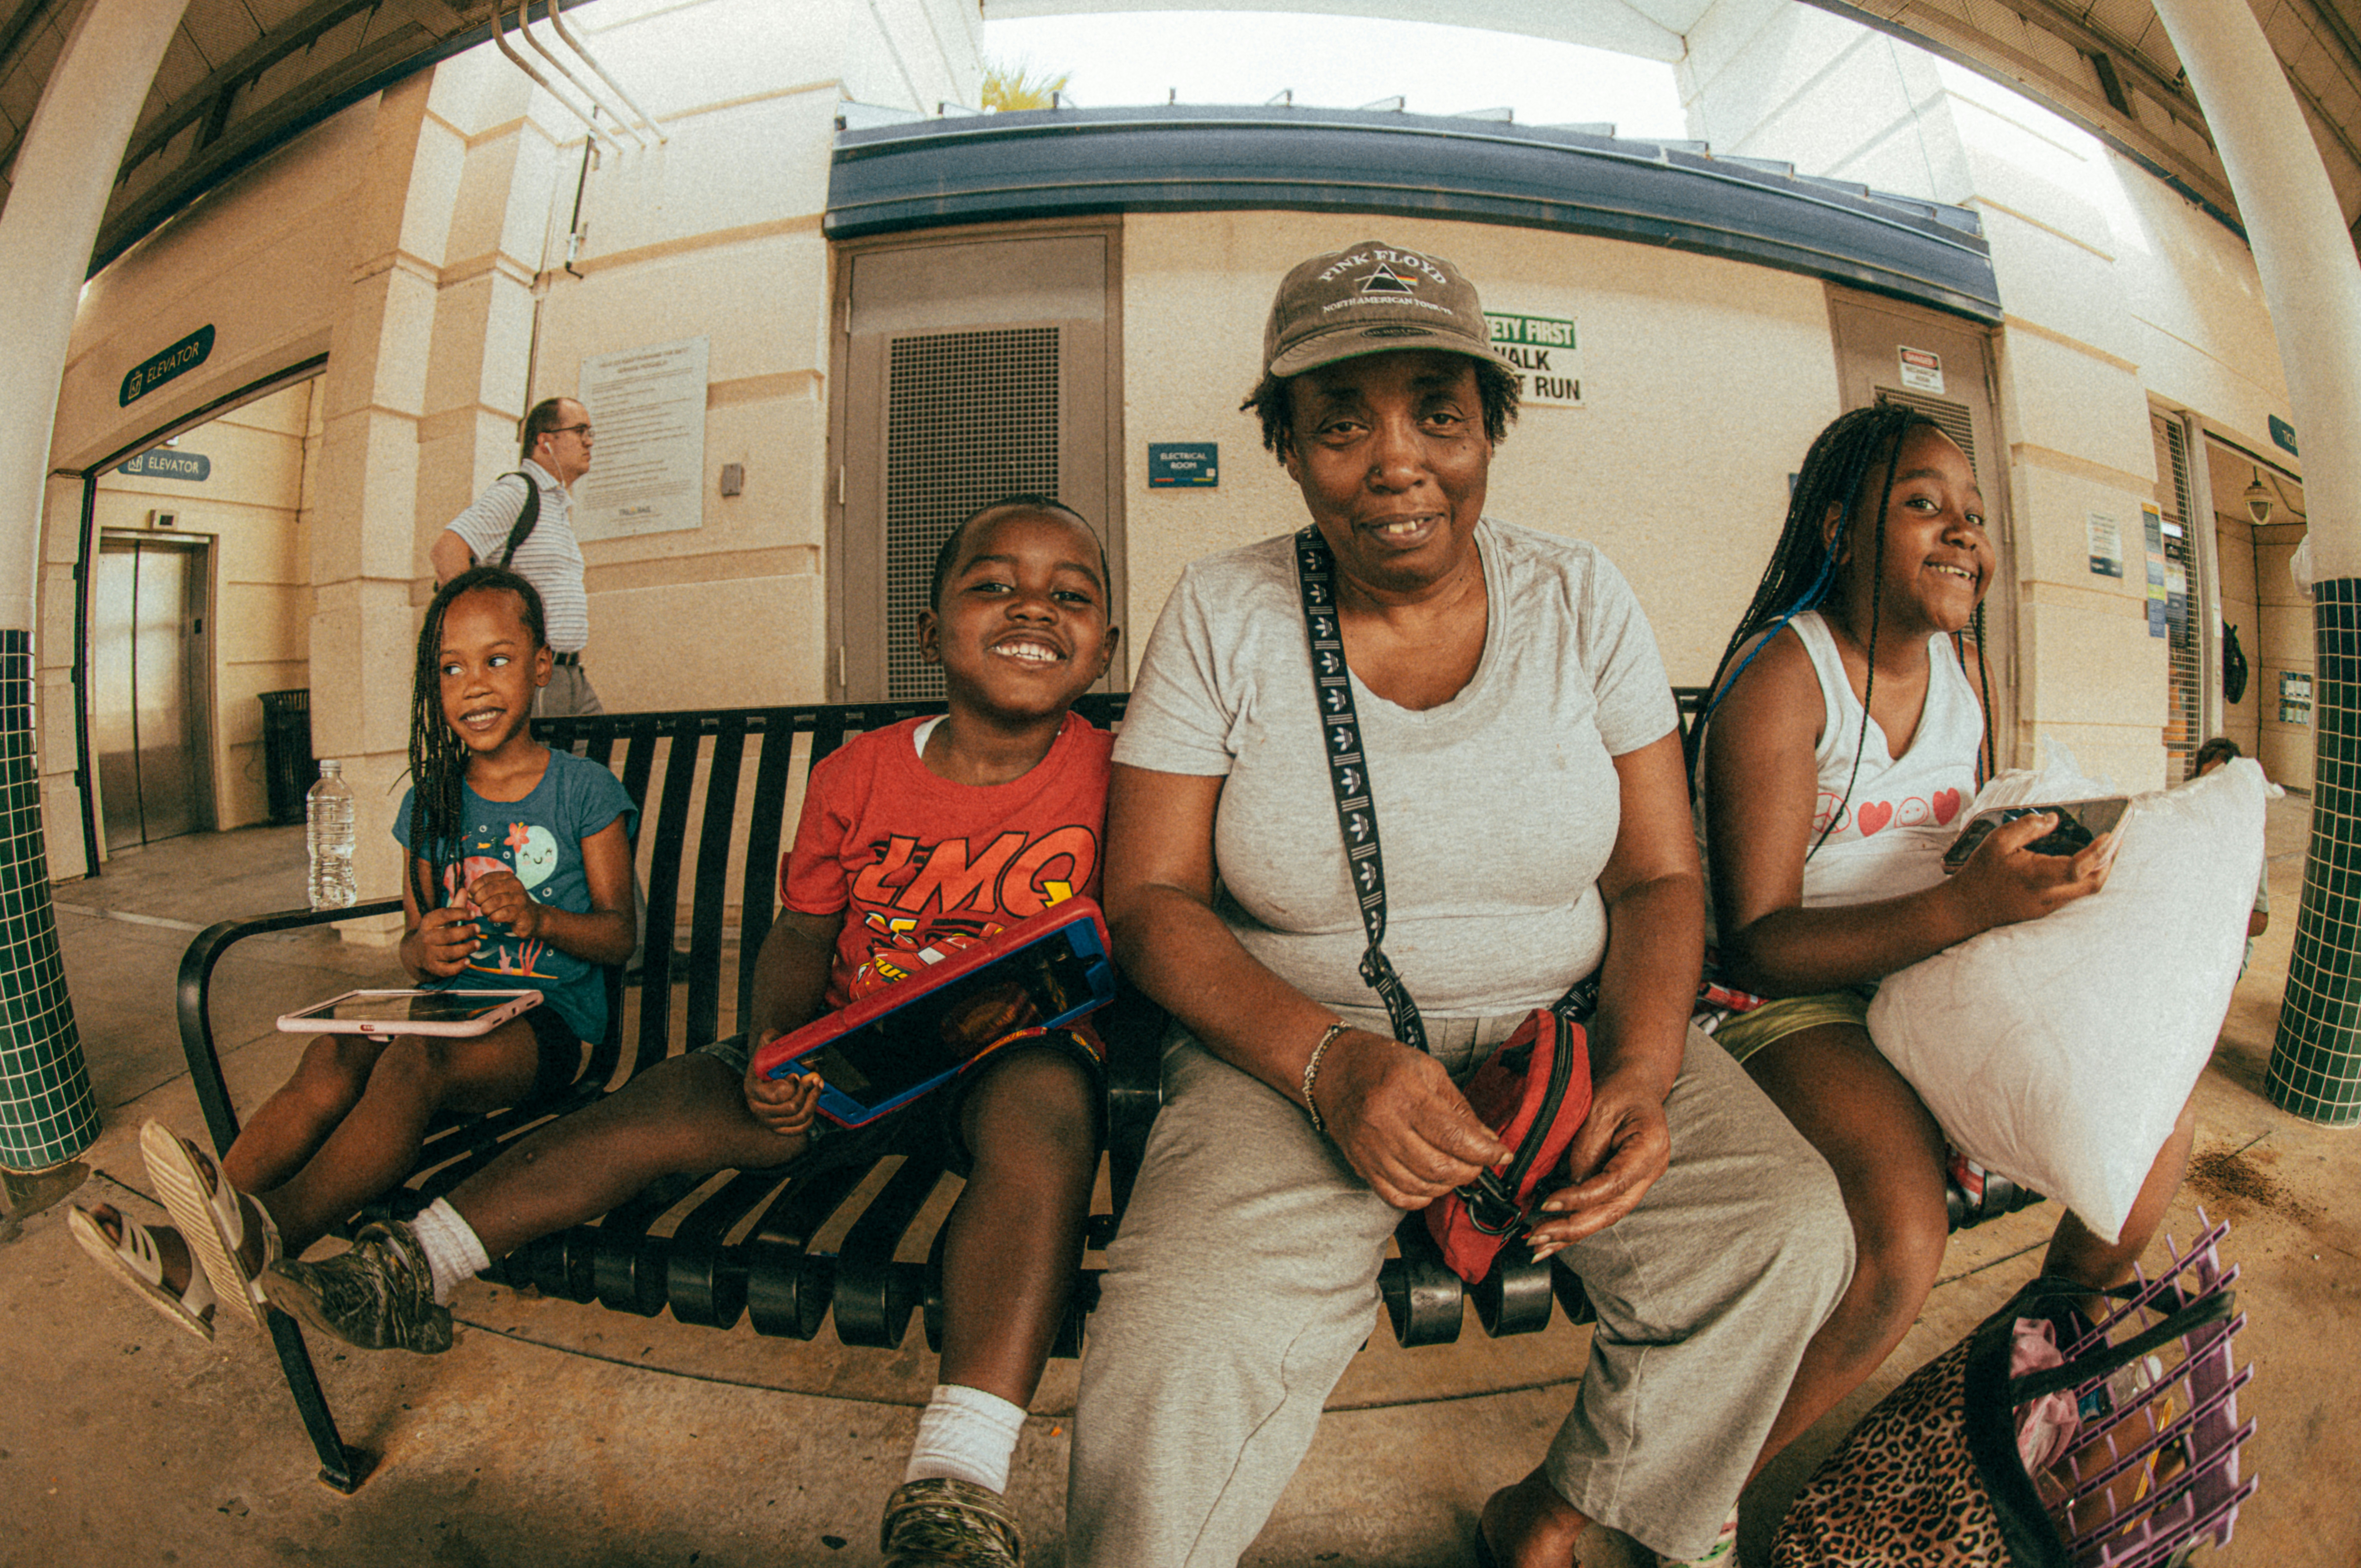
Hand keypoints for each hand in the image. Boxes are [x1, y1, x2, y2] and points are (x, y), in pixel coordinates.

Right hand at [413, 902, 480, 977]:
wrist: (415, 953)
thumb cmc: (435, 931)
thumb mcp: (442, 919)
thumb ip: (455, 906)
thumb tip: (464, 889)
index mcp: (428, 922)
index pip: (443, 915)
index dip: (458, 913)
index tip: (473, 913)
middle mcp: (426, 938)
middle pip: (447, 935)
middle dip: (464, 932)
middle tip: (478, 928)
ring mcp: (429, 954)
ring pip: (448, 952)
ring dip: (465, 949)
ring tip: (478, 943)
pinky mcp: (432, 968)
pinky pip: (446, 969)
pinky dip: (457, 966)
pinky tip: (468, 961)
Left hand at [465, 869, 541, 938]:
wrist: (532, 917)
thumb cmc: (509, 905)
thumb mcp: (497, 894)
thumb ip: (482, 891)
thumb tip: (468, 894)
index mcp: (508, 877)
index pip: (486, 878)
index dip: (475, 888)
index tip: (473, 896)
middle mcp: (515, 885)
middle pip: (488, 890)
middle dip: (479, 899)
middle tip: (480, 906)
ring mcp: (519, 899)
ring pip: (494, 903)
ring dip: (485, 910)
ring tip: (486, 913)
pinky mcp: (521, 913)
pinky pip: (501, 915)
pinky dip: (493, 918)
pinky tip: (493, 918)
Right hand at [743, 1035, 821, 1139]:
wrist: (770, 1069)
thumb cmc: (771, 1055)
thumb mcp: (768, 1042)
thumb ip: (772, 1039)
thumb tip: (782, 1043)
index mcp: (752, 1088)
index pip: (774, 1096)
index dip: (790, 1087)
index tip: (798, 1076)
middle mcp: (758, 1107)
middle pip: (790, 1108)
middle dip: (807, 1092)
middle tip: (817, 1077)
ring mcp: (769, 1120)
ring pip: (799, 1118)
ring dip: (814, 1100)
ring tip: (819, 1084)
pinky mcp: (781, 1127)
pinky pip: (801, 1127)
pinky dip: (812, 1114)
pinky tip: (815, 1098)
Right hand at [1319, 1029, 1512, 1209]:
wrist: (1332, 1069)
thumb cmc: (1380, 1063)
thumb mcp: (1427, 1070)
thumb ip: (1459, 1108)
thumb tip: (1487, 1140)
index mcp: (1405, 1095)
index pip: (1454, 1136)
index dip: (1485, 1151)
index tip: (1500, 1153)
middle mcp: (1384, 1125)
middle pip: (1439, 1167)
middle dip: (1470, 1170)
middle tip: (1479, 1162)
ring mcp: (1370, 1149)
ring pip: (1420, 1186)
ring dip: (1447, 1185)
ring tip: (1456, 1170)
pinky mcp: (1360, 1164)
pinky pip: (1395, 1196)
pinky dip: (1420, 1197)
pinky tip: (1430, 1184)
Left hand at [1526, 1063, 1670, 1255]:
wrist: (1635, 1086)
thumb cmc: (1618, 1092)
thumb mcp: (1598, 1112)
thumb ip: (1586, 1152)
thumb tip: (1568, 1188)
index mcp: (1649, 1148)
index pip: (1613, 1184)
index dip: (1580, 1198)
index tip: (1548, 1202)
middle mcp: (1650, 1171)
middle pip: (1611, 1211)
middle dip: (1571, 1228)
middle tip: (1538, 1237)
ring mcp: (1640, 1182)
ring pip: (1605, 1217)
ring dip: (1570, 1234)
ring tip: (1539, 1245)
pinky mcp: (1625, 1187)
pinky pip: (1600, 1210)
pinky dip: (1575, 1224)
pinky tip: (1554, 1239)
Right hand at [1948, 812, 2115, 932]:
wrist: (1965, 909)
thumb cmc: (1980, 874)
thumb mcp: (1997, 842)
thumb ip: (2026, 827)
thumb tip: (2053, 819)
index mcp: (2037, 877)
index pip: (2078, 868)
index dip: (2099, 852)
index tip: (2109, 834)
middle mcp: (2049, 895)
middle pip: (2094, 882)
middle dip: (2110, 860)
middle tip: (2116, 839)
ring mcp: (2050, 905)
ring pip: (2088, 890)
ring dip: (2101, 868)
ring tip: (2106, 848)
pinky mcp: (2047, 909)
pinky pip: (2076, 892)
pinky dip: (2087, 876)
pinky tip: (2084, 861)